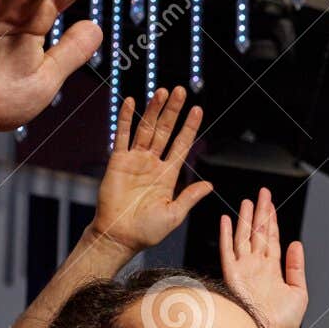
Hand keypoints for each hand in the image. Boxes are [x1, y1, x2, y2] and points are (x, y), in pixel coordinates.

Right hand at [94, 87, 213, 254]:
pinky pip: (123, 136)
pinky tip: (132, 102)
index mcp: (169, 175)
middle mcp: (153, 163)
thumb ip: (190, 196)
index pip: (182, 145)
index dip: (190, 127)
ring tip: (162, 91)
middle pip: (166, 131)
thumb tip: (210, 184)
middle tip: (182, 91)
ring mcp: (136, 160)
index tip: (198, 110)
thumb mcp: (175, 213)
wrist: (121, 236)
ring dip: (154, 110)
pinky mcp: (118, 161)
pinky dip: (126, 118)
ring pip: (146, 129)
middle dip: (173, 111)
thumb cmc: (148, 230)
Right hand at [219, 187, 307, 327]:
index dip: (271, 221)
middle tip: (263, 193)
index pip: (271, 239)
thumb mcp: (299, 292)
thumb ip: (297, 267)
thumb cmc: (283, 321)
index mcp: (272, 270)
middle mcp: (256, 266)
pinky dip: (227, 235)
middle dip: (260, 213)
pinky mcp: (232, 275)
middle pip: (257, 233)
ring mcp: (243, 269)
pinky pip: (228, 251)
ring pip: (243, 237)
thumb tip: (297, 243)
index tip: (271, 205)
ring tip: (248, 201)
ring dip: (245, 218)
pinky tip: (227, 220)